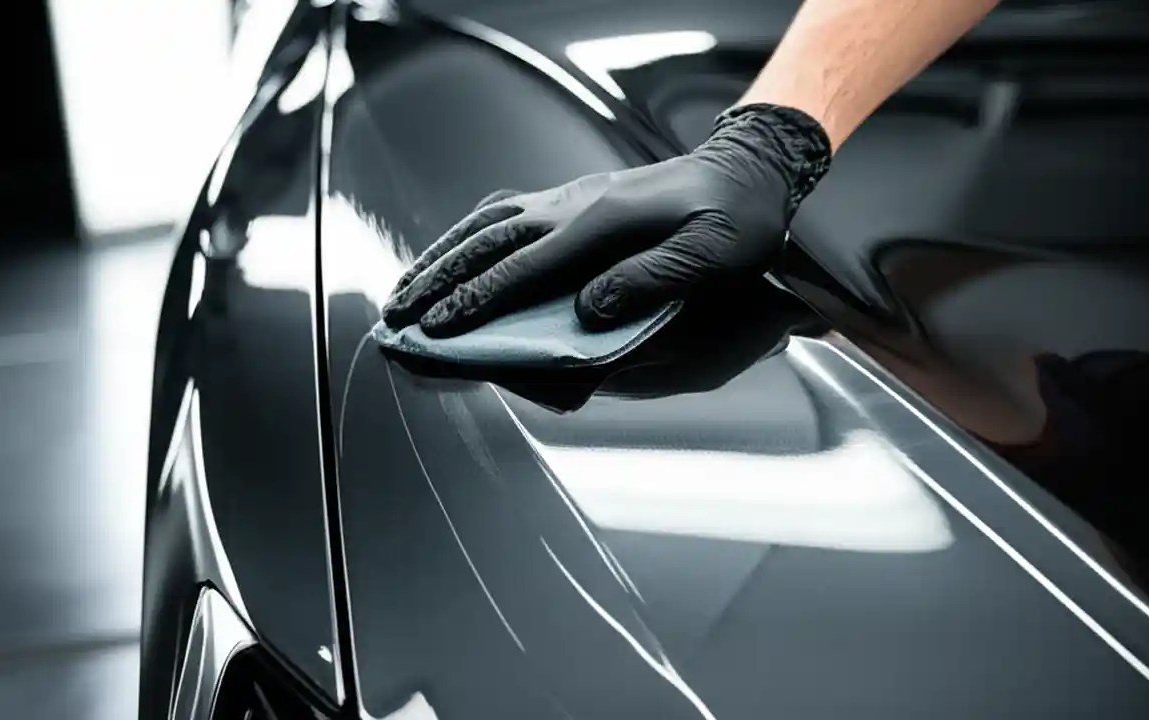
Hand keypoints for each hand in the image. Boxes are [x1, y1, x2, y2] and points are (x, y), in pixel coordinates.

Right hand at [381, 104, 830, 337]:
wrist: (748, 171)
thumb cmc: (737, 221)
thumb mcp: (710, 256)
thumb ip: (649, 282)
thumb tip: (590, 311)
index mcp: (603, 224)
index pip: (525, 268)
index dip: (478, 300)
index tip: (439, 326)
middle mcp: (576, 205)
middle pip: (490, 241)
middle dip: (439, 278)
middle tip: (399, 311)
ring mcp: (572, 196)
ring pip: (490, 221)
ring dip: (444, 252)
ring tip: (409, 283)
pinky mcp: (575, 196)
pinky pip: (507, 210)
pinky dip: (471, 232)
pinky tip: (457, 248)